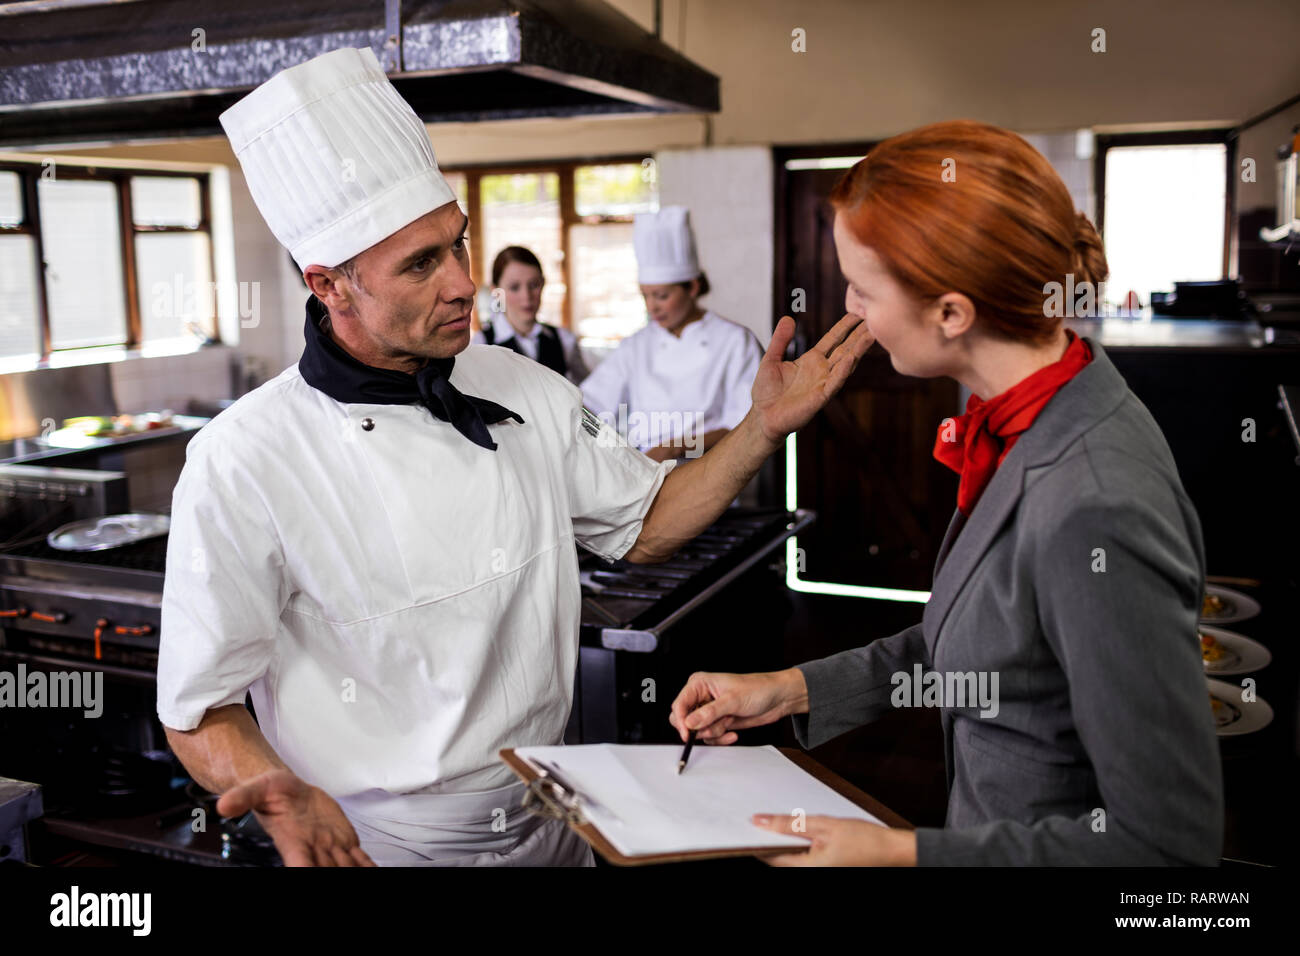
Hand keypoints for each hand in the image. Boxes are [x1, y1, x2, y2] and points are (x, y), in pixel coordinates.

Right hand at [217, 768, 375, 866]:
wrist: (289, 789)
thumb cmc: (272, 791)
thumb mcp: (257, 788)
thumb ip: (242, 796)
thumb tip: (223, 804)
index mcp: (292, 841)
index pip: (301, 865)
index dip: (308, 870)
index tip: (313, 871)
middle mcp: (312, 849)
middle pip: (326, 869)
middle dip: (334, 871)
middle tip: (344, 870)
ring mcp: (329, 847)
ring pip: (344, 867)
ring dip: (352, 871)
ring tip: (366, 874)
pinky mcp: (343, 841)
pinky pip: (358, 858)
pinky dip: (367, 865)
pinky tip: (374, 868)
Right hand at [669, 670, 805, 744]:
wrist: (777, 698)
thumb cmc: (757, 689)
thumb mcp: (732, 700)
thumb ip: (709, 713)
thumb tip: (690, 723)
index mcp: (700, 684)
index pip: (680, 704)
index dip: (681, 720)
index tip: (688, 734)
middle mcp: (701, 697)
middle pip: (684, 720)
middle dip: (700, 728)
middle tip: (716, 726)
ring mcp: (709, 711)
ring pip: (697, 731)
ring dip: (714, 732)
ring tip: (729, 722)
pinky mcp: (717, 722)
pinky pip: (710, 737)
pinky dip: (720, 738)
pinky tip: (733, 732)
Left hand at [750, 313, 874, 444]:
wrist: (763, 417)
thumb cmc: (767, 392)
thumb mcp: (771, 359)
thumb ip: (780, 340)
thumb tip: (788, 318)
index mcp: (811, 359)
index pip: (833, 339)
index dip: (845, 325)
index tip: (857, 311)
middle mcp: (822, 370)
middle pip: (845, 348)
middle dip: (859, 334)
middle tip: (876, 318)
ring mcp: (823, 383)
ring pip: (846, 363)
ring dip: (858, 349)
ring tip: (871, 334)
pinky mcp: (821, 397)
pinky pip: (835, 382)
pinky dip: (843, 370)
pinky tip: (851, 358)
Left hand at [751, 814, 916, 865]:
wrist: (891, 850)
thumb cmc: (864, 839)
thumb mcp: (824, 825)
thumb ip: (789, 823)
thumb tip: (760, 821)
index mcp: (807, 869)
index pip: (768, 856)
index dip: (756, 838)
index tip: (745, 822)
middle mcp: (809, 875)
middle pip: (778, 857)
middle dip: (769, 837)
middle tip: (762, 816)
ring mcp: (816, 872)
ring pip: (789, 856)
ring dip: (783, 839)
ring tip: (784, 820)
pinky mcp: (822, 868)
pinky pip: (801, 856)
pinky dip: (796, 843)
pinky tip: (800, 829)